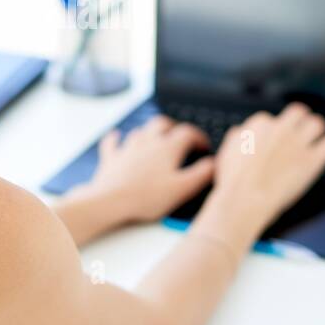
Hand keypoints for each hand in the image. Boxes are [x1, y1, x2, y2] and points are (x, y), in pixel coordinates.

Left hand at [74, 116, 215, 224]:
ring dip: (149, 132)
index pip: (187, 133)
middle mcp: (147, 142)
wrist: (111, 201)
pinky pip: (112, 142)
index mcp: (167, 148)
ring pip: (140, 131)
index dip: (198, 137)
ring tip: (156, 139)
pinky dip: (115, 138)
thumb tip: (214, 163)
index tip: (203, 146)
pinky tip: (116, 137)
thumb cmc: (147, 197)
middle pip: (162, 123)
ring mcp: (127, 148)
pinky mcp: (111, 158)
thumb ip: (201, 174)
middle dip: (173, 126)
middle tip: (180, 136)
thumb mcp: (182, 188)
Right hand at [200, 103, 324, 245]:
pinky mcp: (313, 159)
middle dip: (299, 121)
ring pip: (317, 123)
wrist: (245, 200)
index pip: (269, 119)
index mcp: (259, 125)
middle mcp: (281, 129)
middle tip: (301, 132)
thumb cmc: (233, 182)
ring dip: (317, 130)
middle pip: (297, 112)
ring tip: (318, 138)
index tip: (274, 140)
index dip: (272, 130)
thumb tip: (239, 132)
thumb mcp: (227, 153)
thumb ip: (236, 138)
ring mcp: (298, 143)